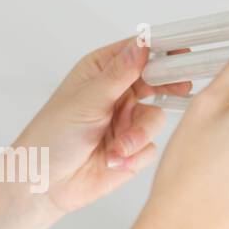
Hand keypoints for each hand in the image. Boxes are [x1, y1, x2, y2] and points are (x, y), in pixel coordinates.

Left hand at [8, 35, 194, 215]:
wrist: (45, 183)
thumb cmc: (52, 136)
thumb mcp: (87, 100)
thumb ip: (119, 74)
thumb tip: (142, 44)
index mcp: (102, 72)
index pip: (138, 52)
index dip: (161, 49)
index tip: (183, 51)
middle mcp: (117, 94)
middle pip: (157, 81)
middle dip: (167, 88)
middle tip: (180, 88)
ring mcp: (126, 121)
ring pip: (156, 118)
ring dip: (139, 134)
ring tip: (119, 147)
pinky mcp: (132, 149)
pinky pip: (151, 146)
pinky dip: (135, 154)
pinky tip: (115, 160)